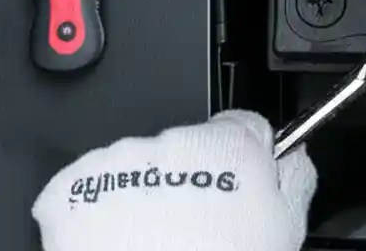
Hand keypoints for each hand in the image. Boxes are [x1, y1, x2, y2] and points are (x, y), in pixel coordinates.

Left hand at [32, 111, 315, 250]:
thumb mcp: (284, 230)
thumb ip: (294, 180)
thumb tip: (294, 157)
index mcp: (231, 146)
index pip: (242, 127)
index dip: (242, 159)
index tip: (236, 185)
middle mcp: (174, 141)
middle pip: (187, 146)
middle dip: (190, 178)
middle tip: (192, 229)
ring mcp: (119, 161)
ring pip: (137, 165)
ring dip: (143, 194)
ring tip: (150, 243)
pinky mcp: (72, 186)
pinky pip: (88, 187)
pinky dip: (95, 212)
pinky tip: (114, 243)